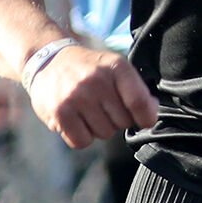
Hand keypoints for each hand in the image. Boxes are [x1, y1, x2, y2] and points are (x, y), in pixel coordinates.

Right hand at [26, 44, 157, 148]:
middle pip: (123, 122)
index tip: (145, 121)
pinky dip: (81, 137)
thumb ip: (137, 89)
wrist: (49, 60)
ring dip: (99, 128)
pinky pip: (82, 142)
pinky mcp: (59, 113)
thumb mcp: (116, 68)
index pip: (139, 102)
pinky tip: (77, 121)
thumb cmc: (91, 69)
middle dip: (118, 120)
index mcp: (116, 67)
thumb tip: (152, 114)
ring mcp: (76, 97)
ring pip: (104, 134)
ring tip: (89, 111)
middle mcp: (96, 81)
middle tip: (104, 107)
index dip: (146, 117)